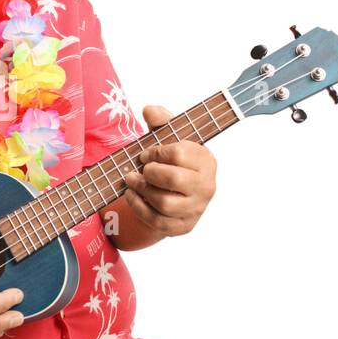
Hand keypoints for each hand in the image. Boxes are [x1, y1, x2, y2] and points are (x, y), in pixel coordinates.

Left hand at [121, 105, 217, 236]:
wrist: (175, 192)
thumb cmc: (173, 161)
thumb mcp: (169, 137)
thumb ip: (161, 120)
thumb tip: (149, 111)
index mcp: (206, 161)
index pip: (180, 154)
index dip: (156, 152)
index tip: (145, 153)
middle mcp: (207, 187)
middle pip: (174, 180)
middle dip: (150, 173)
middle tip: (139, 169)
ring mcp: (196, 209)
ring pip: (164, 203)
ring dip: (141, 190)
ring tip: (131, 181)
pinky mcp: (182, 227)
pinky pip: (157, 221)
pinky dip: (138, 207)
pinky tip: (131, 195)